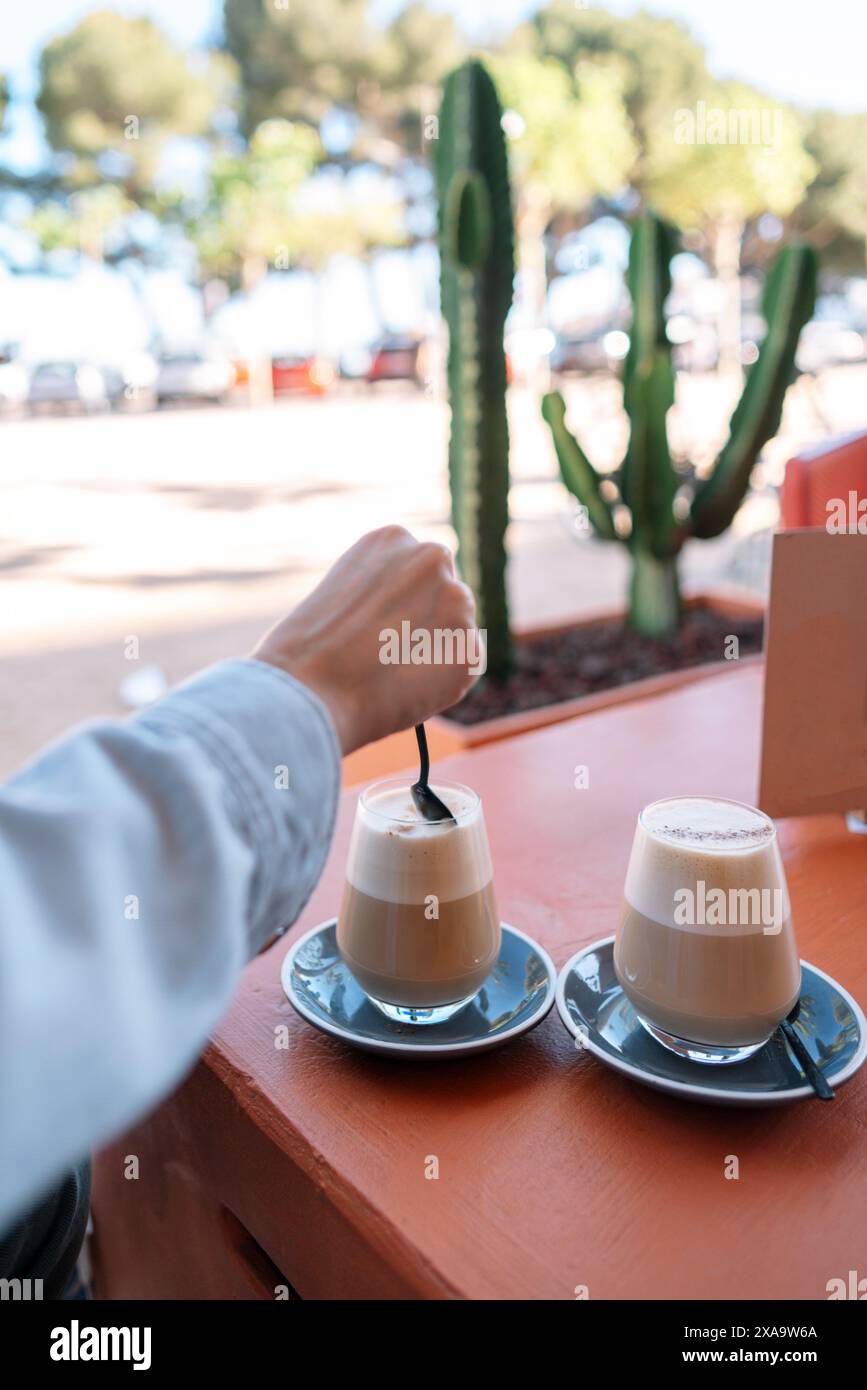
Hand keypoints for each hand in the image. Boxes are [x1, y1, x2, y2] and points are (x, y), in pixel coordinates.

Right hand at [252, 527, 480, 753]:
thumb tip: (410, 617)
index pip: (416, 570)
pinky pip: (461, 669)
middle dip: (427, 623)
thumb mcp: (341, 593)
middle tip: (392, 655)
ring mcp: (457, 602)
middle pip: (445, 594)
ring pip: (457, 631)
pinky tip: (402, 691)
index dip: (400, 605)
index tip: (382, 626)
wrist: (311, 689)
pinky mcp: (469, 650)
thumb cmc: (307, 649)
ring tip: (388, 674)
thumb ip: (382, 593)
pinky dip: (440, 685)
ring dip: (434, 652)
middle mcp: (432, 558)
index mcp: (393, 538)